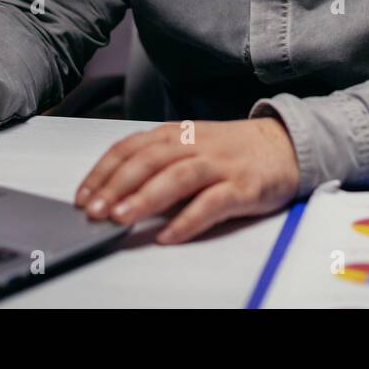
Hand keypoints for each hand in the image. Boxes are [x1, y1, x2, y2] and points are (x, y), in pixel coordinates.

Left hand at [74, 118, 300, 243]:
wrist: (286, 145)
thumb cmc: (231, 150)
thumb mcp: (190, 145)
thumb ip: (158, 162)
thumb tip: (114, 192)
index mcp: (177, 133)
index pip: (131, 147)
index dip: (104, 171)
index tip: (83, 195)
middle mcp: (196, 144)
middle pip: (149, 161)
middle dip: (117, 185)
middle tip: (94, 211)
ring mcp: (221, 164)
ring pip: (177, 177)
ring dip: (146, 198)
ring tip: (122, 218)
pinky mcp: (244, 186)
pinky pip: (213, 202)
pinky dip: (188, 220)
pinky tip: (168, 236)